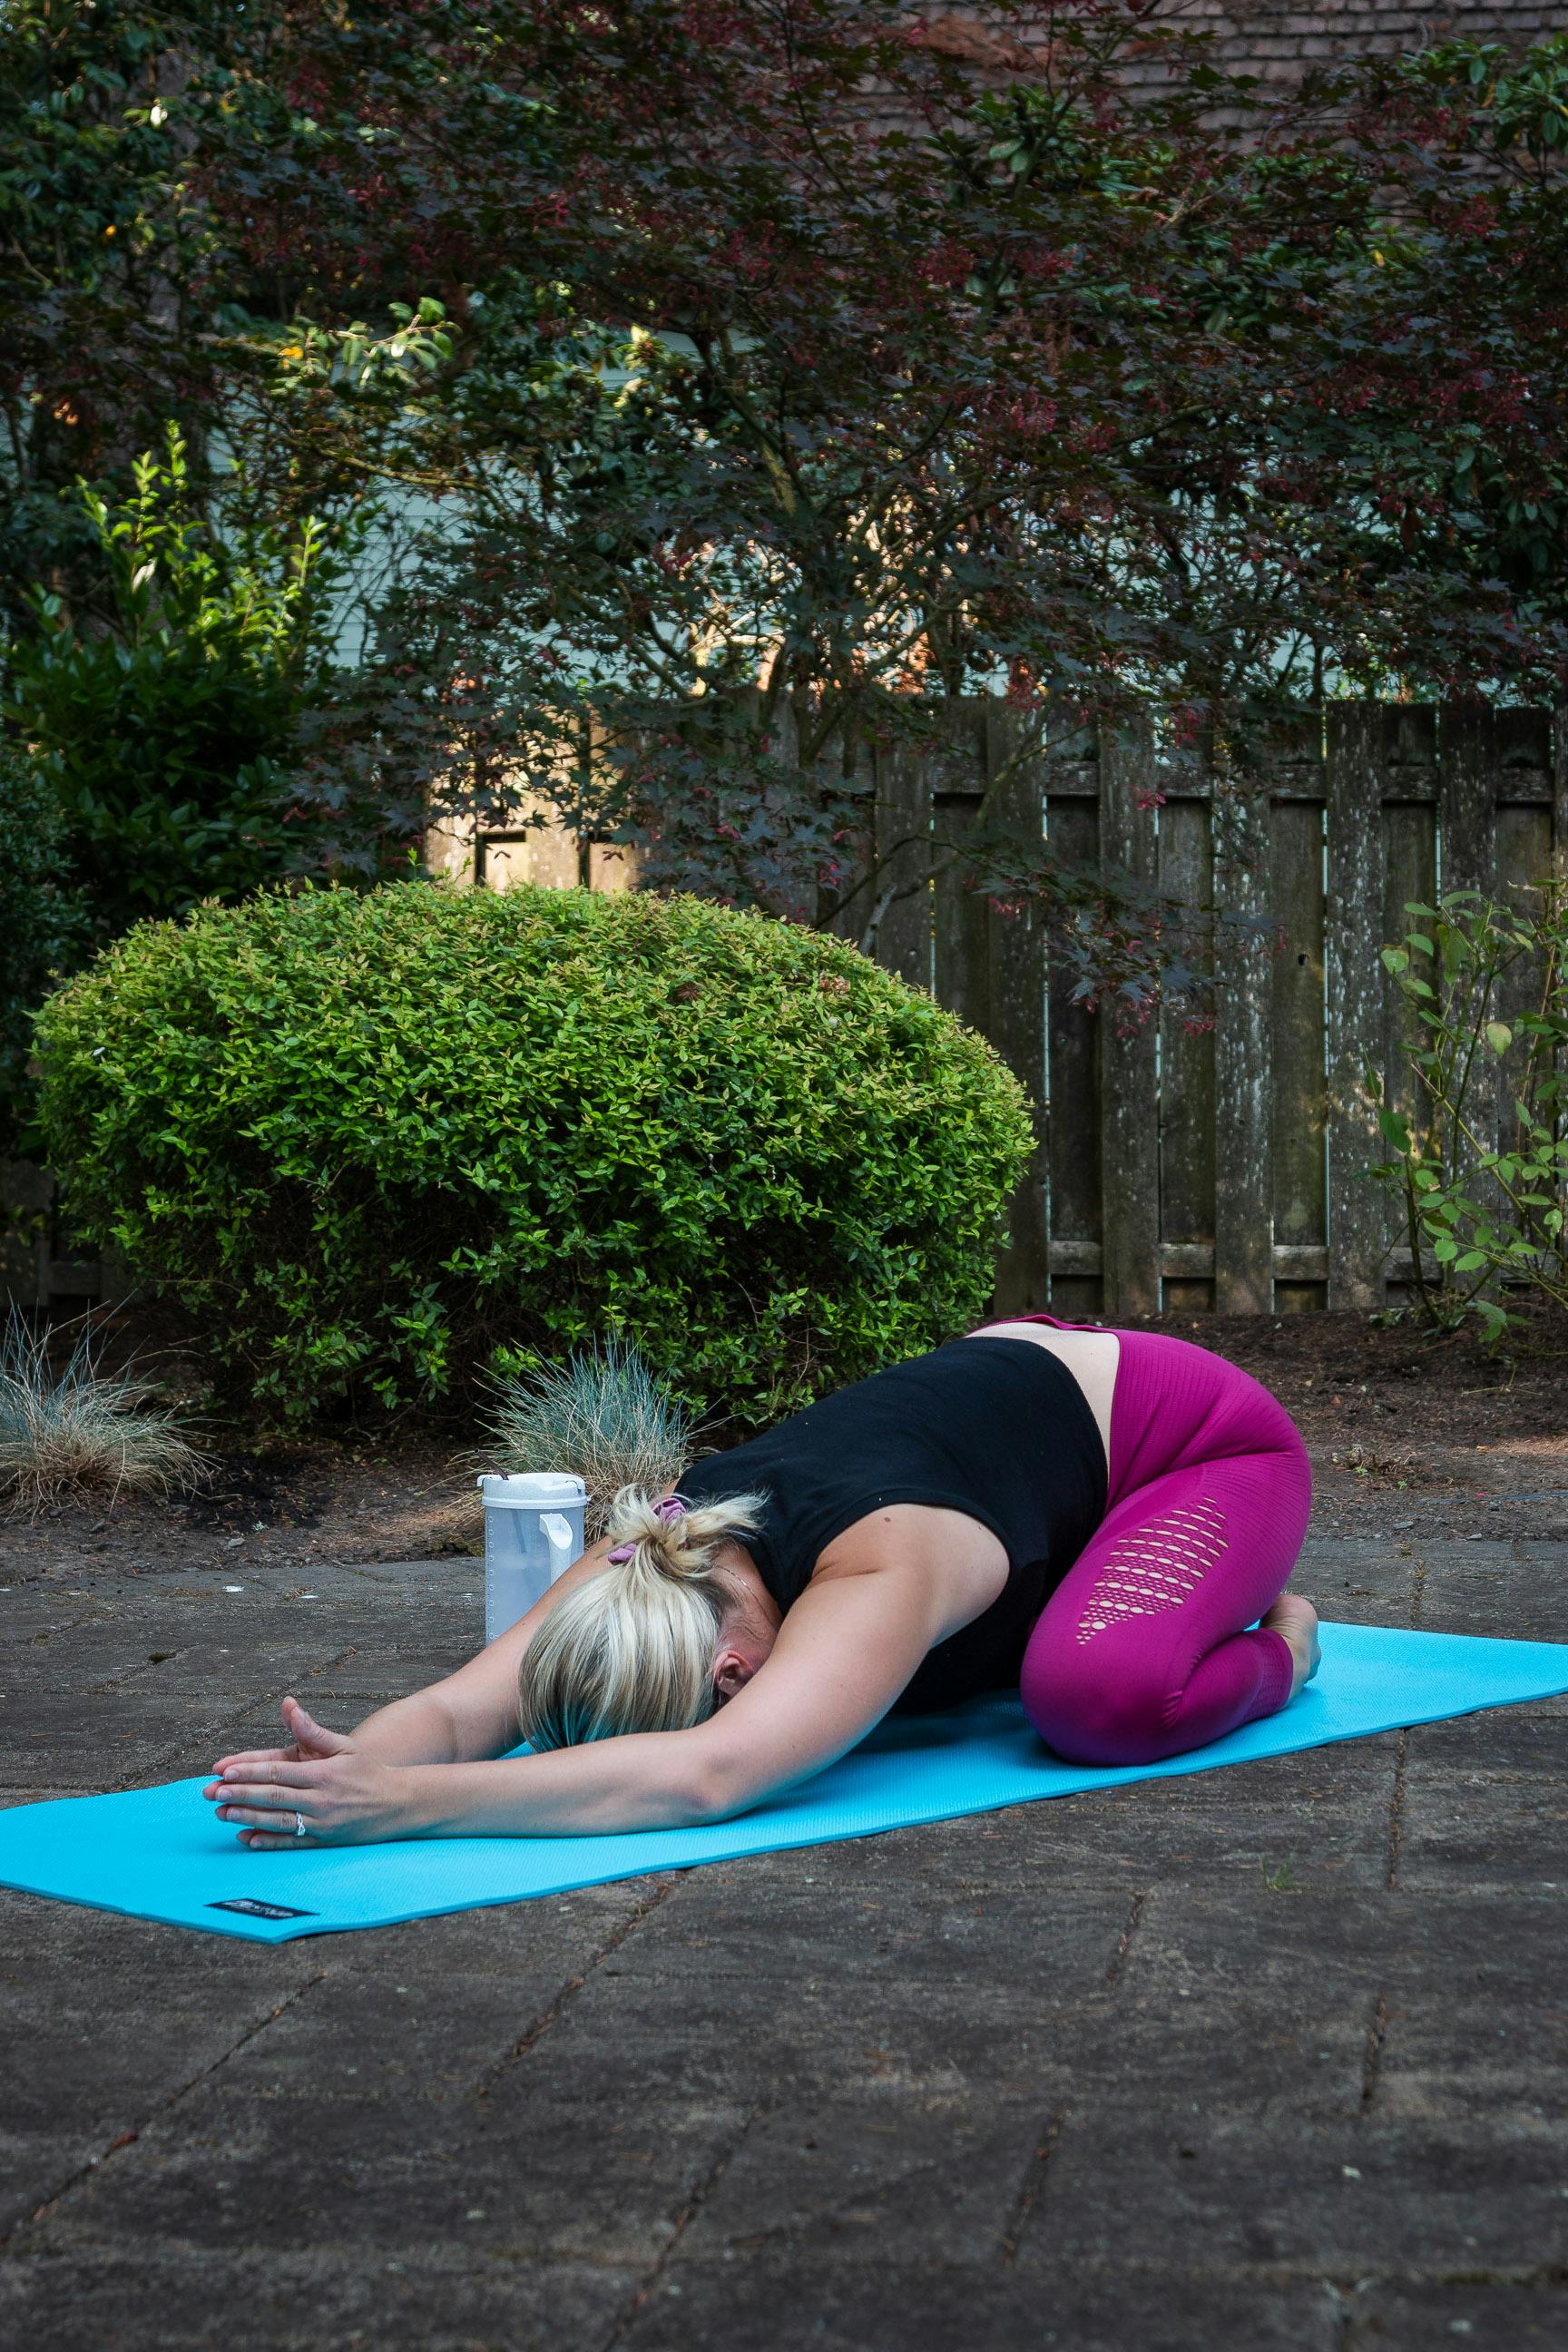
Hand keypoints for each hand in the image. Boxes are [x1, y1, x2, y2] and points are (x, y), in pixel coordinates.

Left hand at [201, 1696, 410, 1848]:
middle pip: (273, 1797)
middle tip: (212, 1792)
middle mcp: (321, 1800)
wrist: (400, 1804)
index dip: (250, 1771)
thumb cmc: (369, 1771)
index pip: (279, 1772)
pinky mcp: (324, 1840)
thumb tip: (289, 1705)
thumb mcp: (344, 1746)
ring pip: (278, 1821)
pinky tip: (246, 1839)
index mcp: (324, 1774)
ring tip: (221, 1813)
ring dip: (247, 1818)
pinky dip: (267, 1842)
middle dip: (240, 1794)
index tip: (225, 1770)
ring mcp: (322, 1823)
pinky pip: (291, 1843)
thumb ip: (312, 1730)